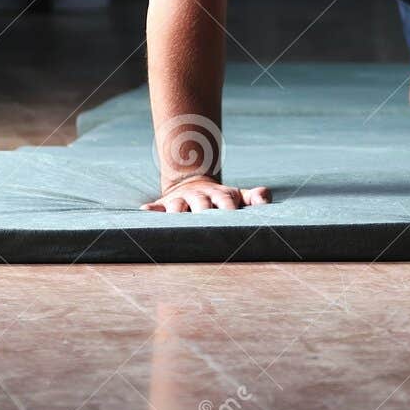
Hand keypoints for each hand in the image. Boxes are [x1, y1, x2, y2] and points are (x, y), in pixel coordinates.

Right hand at [141, 174, 271, 212]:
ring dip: (176, 212)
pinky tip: (145, 212)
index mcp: (219, 195)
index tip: (230, 215)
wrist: (193, 185)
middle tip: (204, 224)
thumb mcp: (239, 195)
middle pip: (200, 204)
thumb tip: (264, 197)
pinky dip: (151, 210)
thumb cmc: (221, 198)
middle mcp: (198, 196)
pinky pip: (155, 207)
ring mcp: (180, 200)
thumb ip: (255, 197)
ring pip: (177, 206)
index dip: (227, 207)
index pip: (224, 200)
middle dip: (202, 211)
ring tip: (175, 220)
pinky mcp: (163, 205)